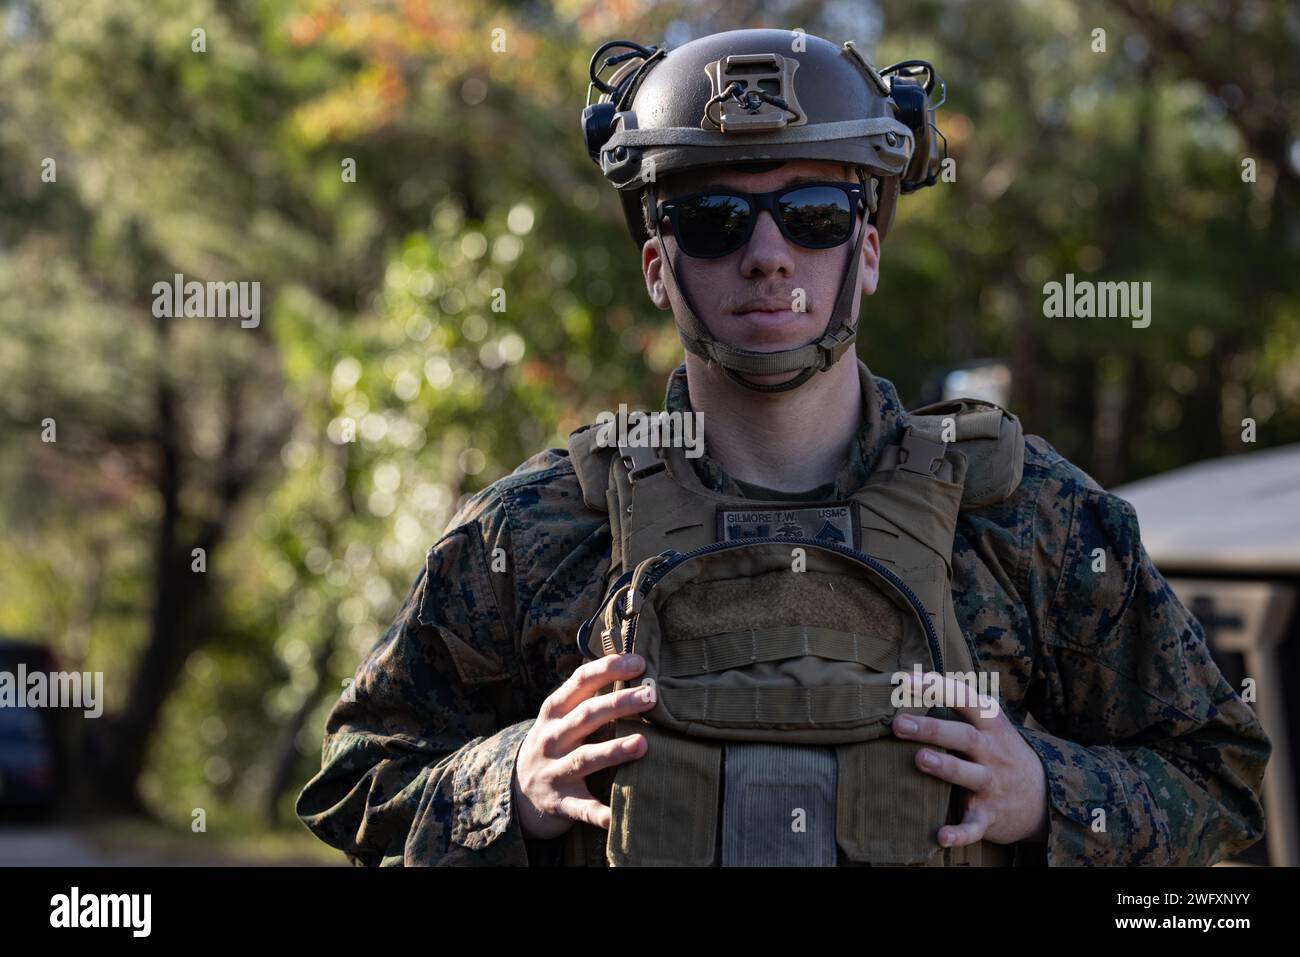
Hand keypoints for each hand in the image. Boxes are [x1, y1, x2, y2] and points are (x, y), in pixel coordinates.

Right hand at [512, 652, 655, 839]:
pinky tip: (618, 815)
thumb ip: (588, 694)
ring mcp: (554, 771)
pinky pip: (582, 808)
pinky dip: (600, 813)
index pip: (580, 681)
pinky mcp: (560, 802)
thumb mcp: (561, 716)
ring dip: (613, 751)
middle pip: (586, 716)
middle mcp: (552, 738)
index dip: (608, 668)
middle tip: (650, 697)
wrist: (517, 792)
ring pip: (584, 759)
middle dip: (618, 704)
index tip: (639, 662)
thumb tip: (634, 663)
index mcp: (554, 711)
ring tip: (642, 743)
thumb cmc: (555, 743)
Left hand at [890, 672, 1047, 847]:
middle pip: (965, 737)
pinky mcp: (990, 816)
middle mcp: (993, 752)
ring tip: (921, 759)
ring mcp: (993, 784)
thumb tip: (908, 680)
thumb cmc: (999, 751)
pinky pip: (975, 825)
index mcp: (990, 724)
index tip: (905, 679)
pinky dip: (960, 833)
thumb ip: (957, 705)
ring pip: (971, 776)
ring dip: (946, 768)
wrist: (1043, 796)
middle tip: (899, 724)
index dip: (937, 687)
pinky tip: (942, 837)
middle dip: (933, 730)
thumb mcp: (988, 723)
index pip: (965, 699)